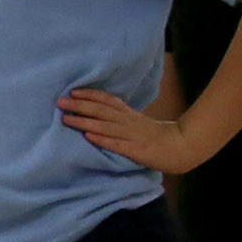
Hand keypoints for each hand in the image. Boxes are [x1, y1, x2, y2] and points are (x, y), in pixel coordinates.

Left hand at [59, 87, 204, 173]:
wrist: (181, 146)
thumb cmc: (154, 135)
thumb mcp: (136, 121)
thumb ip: (119, 117)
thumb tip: (96, 111)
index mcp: (129, 114)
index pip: (108, 100)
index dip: (90, 95)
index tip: (73, 91)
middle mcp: (128, 122)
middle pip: (102, 111)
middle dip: (80, 106)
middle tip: (60, 102)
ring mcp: (132, 135)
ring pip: (105, 126)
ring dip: (85, 122)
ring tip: (67, 119)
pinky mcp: (136, 150)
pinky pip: (117, 144)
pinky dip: (102, 140)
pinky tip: (88, 138)